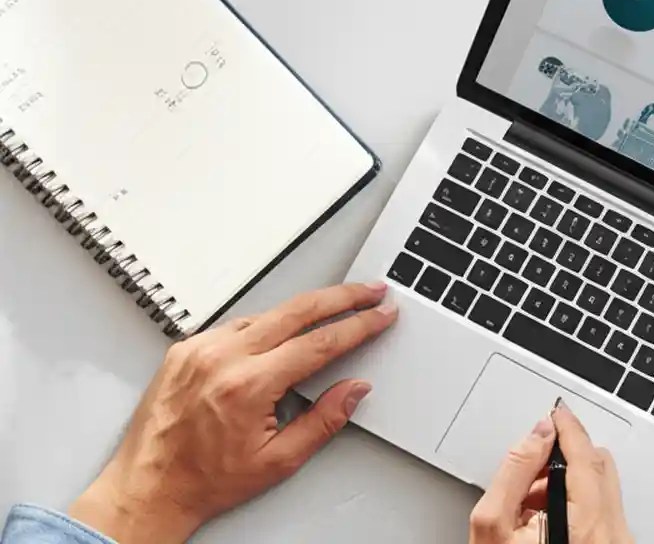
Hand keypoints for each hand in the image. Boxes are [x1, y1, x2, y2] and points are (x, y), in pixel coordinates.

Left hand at [68, 282, 397, 542]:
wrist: (147, 487)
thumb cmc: (204, 480)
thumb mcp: (278, 461)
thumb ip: (324, 420)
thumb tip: (354, 389)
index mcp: (248, 385)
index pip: (319, 343)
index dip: (358, 326)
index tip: (380, 316)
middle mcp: (221, 358)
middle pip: (297, 310)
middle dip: (342, 297)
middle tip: (369, 291)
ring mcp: (200, 349)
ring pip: (267, 312)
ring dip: (304, 307)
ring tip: (335, 305)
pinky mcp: (185, 349)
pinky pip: (236, 324)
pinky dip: (265, 322)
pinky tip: (281, 328)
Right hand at [469, 404, 633, 543]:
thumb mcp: (493, 525)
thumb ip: (514, 470)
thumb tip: (538, 434)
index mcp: (585, 526)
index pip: (584, 454)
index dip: (568, 426)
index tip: (557, 412)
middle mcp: (611, 535)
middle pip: (599, 465)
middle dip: (565, 458)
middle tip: (533, 472)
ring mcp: (619, 543)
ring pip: (604, 486)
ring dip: (571, 482)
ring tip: (535, 506)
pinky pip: (606, 509)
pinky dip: (580, 504)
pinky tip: (551, 521)